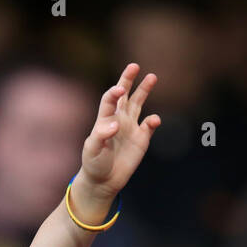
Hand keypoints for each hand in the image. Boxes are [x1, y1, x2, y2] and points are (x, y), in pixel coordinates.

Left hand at [78, 63, 160, 196]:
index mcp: (105, 119)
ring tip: (152, 76)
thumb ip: (102, 134)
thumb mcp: (92, 149)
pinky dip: (154, 120)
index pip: (110, 99)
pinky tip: (154, 121)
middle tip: (134, 65)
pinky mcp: (142, 138)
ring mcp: (131, 127)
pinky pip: (150, 125)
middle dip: (128, 79)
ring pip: (139, 104)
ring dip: (144, 90)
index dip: (114, 93)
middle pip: (125, 94)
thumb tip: (116, 124)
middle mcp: (118, 119)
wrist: (103, 180)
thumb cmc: (93, 163)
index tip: (120, 89)